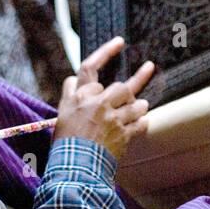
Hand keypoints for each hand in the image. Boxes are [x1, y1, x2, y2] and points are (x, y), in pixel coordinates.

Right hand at [53, 36, 153, 161]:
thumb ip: (69, 93)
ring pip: (137, 104)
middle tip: (149, 68)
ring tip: (143, 104)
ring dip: (141, 104)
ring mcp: (113, 120)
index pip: (91, 67)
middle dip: (137, 80)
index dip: (106, 52)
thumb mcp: (61, 112)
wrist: (74, 166)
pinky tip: (142, 122)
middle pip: (122, 87)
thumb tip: (73, 79)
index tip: (120, 42)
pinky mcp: (124, 135)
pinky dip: (143, 123)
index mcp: (80, 97)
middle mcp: (98, 104)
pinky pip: (141, 124)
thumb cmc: (65, 140)